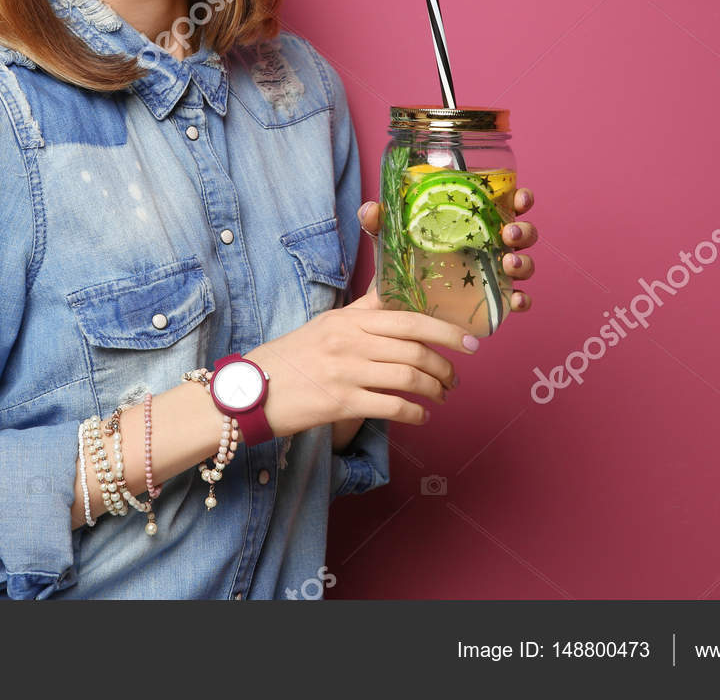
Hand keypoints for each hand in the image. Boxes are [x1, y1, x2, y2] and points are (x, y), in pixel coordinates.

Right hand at [246, 222, 476, 437]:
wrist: (250, 390)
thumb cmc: (291, 359)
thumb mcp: (325, 326)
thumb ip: (362, 314)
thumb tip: (397, 303)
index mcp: (348, 318)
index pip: (407, 315)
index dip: (445, 328)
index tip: (469, 340)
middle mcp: (349, 340)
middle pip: (415, 346)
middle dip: (446, 364)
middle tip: (456, 376)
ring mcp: (345, 371)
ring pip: (409, 377)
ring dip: (435, 389)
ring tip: (441, 396)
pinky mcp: (341, 403)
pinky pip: (392, 407)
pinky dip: (416, 414)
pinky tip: (421, 417)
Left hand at [358, 189, 537, 313]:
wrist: (392, 303)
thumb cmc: (401, 259)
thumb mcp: (389, 239)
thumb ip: (380, 223)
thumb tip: (371, 209)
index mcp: (473, 221)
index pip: (505, 204)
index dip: (520, 199)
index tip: (519, 199)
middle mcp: (490, 244)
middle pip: (522, 233)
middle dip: (523, 231)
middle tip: (508, 233)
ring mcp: (493, 273)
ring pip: (524, 264)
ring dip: (524, 262)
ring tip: (508, 263)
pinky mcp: (491, 301)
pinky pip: (516, 300)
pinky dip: (523, 299)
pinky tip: (516, 299)